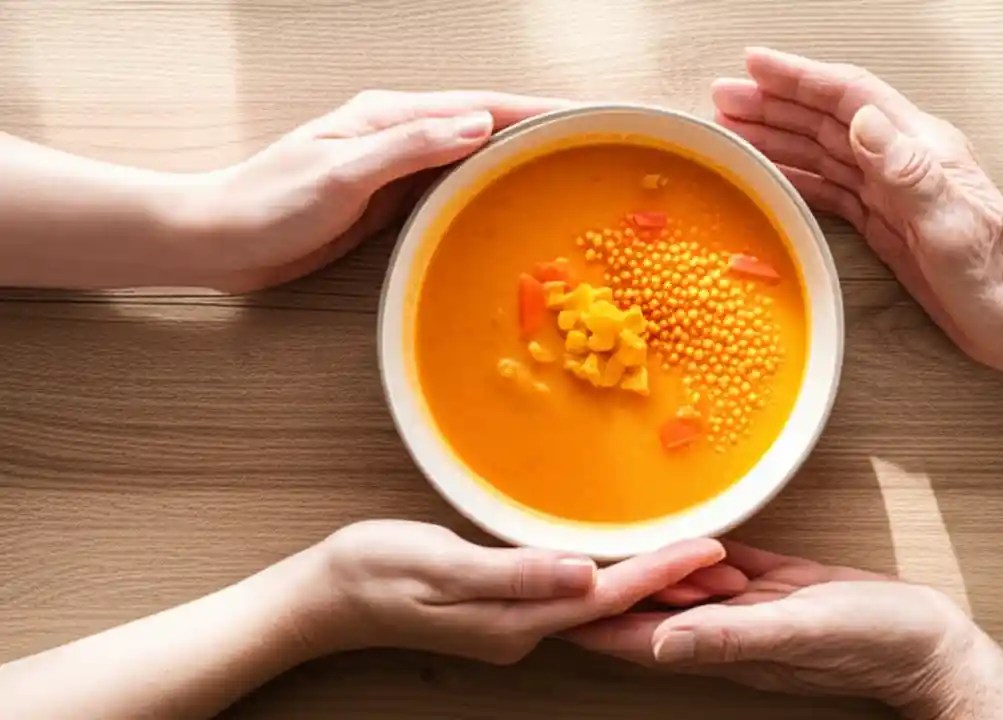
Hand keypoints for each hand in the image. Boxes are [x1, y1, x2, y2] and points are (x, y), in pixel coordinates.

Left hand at [184, 91, 568, 291]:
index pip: (480, 105)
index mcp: (391, 116)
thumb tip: (477, 124)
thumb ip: (409, 147)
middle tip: (589, 150)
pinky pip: (450, 190)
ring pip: (470, 158)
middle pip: (484, 126)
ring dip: (514, 163)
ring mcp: (396, 168)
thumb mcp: (344, 173)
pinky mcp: (389, 201)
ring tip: (562, 177)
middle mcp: (399, 135)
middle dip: (536, 131)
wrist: (221, 238)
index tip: (583, 117)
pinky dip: (484, 193)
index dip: (535, 109)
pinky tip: (505, 209)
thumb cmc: (272, 203)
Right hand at [290, 520, 725, 664]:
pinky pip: (573, 598)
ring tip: (698, 566)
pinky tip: (626, 566)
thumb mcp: (441, 566)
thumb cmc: (375, 571)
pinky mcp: (503, 610)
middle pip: (615, 608)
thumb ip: (514, 573)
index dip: (663, 572)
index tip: (713, 550)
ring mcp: (514, 624)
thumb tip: (584, 576)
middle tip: (729, 563)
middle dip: (674, 587)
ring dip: (649, 586)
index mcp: (517, 620)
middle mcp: (525, 630)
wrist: (324, 599)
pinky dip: (612, 582)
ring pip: (599, 605)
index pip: (608, 596)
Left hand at [566, 542, 1002, 719]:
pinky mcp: (772, 587)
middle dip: (599, 589)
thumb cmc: (869, 642)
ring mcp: (746, 610)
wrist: (928, 642)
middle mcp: (720, 631)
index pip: (629, 637)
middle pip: (642, 611)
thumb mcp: (798, 631)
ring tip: (593, 539)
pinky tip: (671, 534)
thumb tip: (661, 642)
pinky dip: (690, 553)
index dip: (583, 619)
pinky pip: (719, 568)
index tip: (537, 598)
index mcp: (717, 647)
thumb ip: (731, 635)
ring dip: (641, 567)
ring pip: (676, 587)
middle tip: (549, 555)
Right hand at [711, 48, 1002, 374]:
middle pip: (828, 117)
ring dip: (778, 136)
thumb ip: (908, 170)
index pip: (850, 95)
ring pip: (824, 150)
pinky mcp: (888, 222)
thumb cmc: (998, 279)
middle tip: (723, 97)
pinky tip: (771, 176)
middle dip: (775, 102)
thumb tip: (861, 120)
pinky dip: (796, 177)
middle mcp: (903, 160)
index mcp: (919, 148)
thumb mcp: (952, 224)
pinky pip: (832, 188)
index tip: (754, 65)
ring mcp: (894, 190)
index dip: (800, 77)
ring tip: (733, 129)